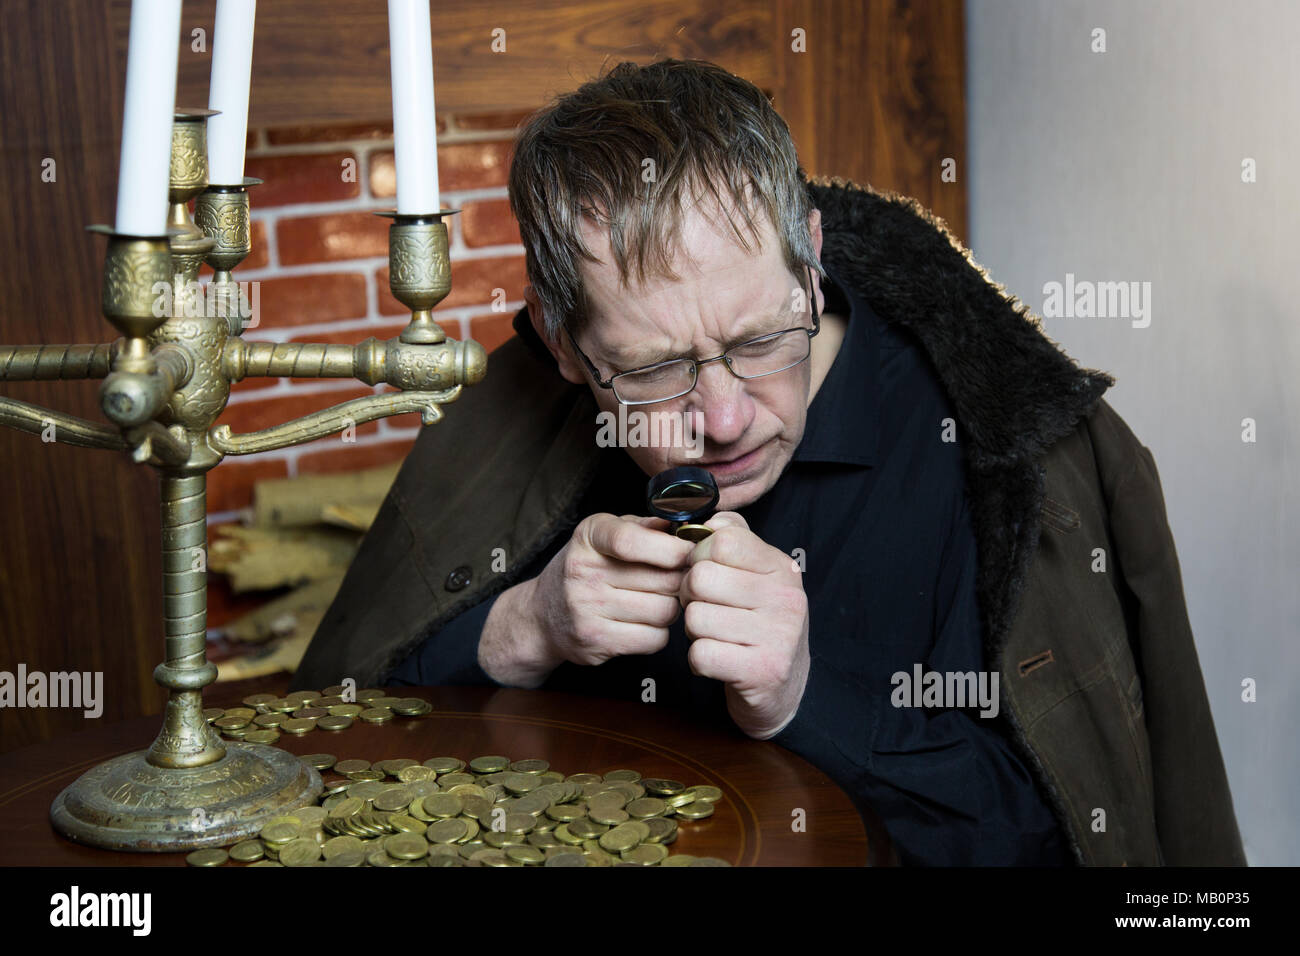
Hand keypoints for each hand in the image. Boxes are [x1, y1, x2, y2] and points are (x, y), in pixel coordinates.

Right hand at [530, 512, 695, 667]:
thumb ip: (644, 527)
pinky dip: (659, 633)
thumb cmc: (587, 569)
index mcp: (589, 537)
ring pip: (665, 611)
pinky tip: (644, 622)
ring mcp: (587, 610)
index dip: (671, 548)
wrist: (543, 616)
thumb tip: (687, 526)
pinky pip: (655, 639)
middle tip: (675, 579)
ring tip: (657, 600)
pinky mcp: (596, 642)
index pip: (631, 540)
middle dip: (679, 579)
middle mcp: (583, 572)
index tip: (688, 553)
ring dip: (671, 607)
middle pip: (662, 579)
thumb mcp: (606, 535)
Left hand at [678, 512, 810, 738]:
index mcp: (782, 568)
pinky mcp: (762, 671)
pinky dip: (699, 660)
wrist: (784, 687)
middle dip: (690, 597)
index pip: (722, 540)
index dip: (699, 556)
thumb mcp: (757, 574)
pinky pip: (700, 654)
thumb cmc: (759, 622)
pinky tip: (718, 659)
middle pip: (700, 579)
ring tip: (717, 635)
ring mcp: (777, 635)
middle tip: (707, 609)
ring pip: (695, 618)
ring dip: (695, 631)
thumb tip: (711, 520)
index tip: (708, 574)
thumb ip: (735, 539)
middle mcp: (785, 598)